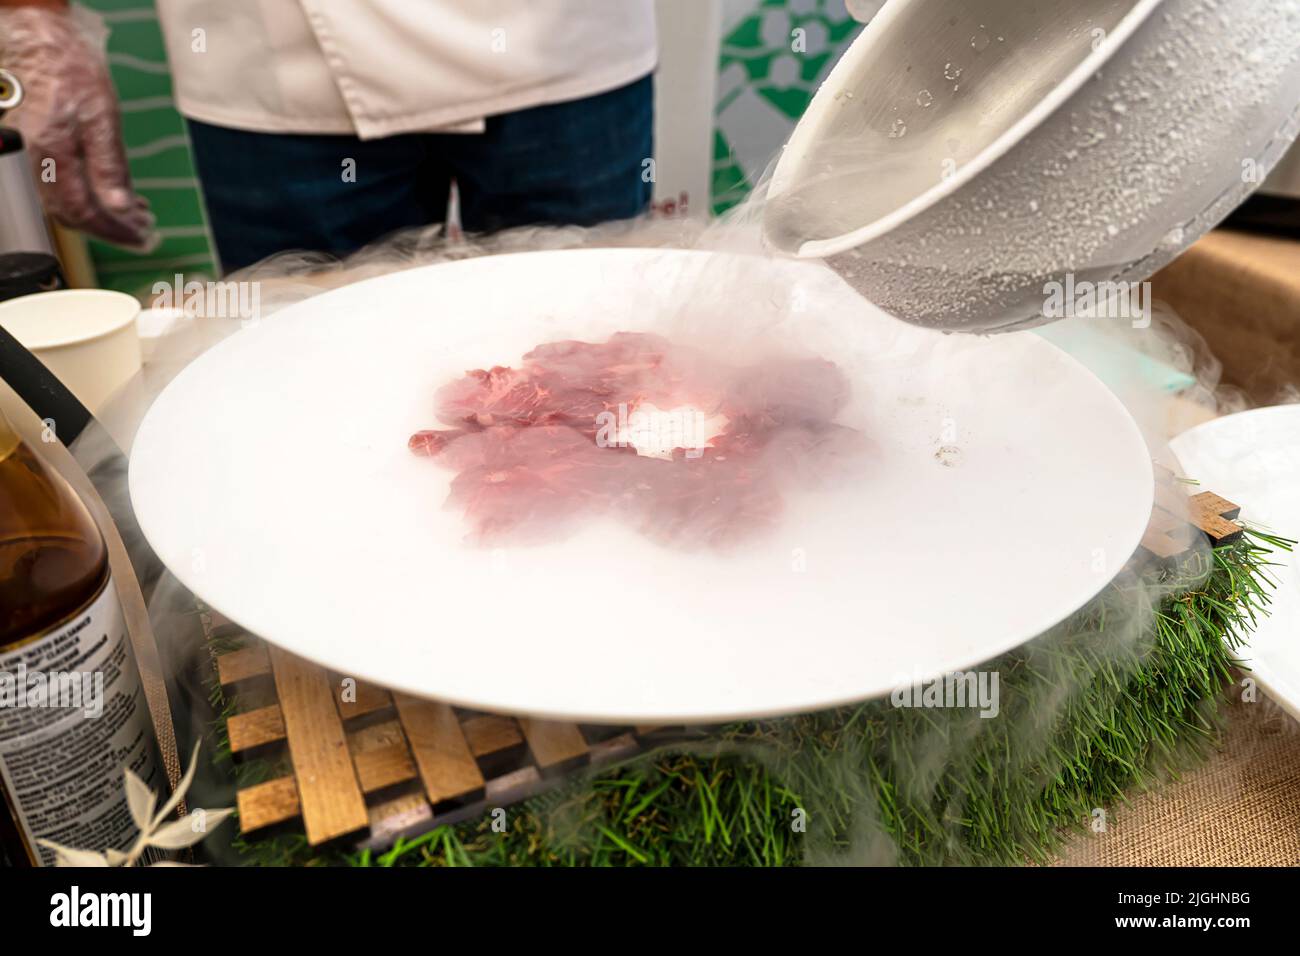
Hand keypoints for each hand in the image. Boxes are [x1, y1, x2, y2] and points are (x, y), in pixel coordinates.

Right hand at [0, 4, 157, 248]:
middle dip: (111, 228)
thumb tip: (121, 207)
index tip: (142, 238)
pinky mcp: (41, 150)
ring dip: (104, 214)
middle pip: (73, 215)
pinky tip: (117, 194)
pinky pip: (63, 186)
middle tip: (145, 231)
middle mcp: (37, 162)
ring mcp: (36, 157)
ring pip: (68, 203)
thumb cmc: (73, 71)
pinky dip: (92, 197)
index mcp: (52, 155)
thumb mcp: (102, 118)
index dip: (114, 231)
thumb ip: (110, 167)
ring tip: (138, 214)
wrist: (45, 42)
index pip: (83, 212)